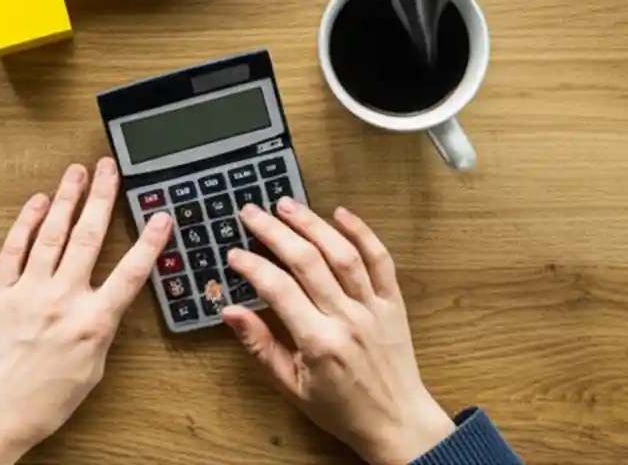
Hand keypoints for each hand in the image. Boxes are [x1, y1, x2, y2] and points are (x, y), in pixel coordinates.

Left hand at [0, 159, 171, 464]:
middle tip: (110, 170)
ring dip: (67, 198)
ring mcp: (28, 292)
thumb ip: (100, 331)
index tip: (161, 216)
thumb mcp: (91, 372)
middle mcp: (62, 300)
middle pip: (89, 238)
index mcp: (92, 323)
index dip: (149, 242)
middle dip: (102, 198)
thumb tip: (107, 303)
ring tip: (76, 172)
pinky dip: (27, 222)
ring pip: (53, 234)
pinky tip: (38, 203)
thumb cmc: (40, 404)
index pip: (130, 273)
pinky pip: (15, 249)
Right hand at [222, 200, 454, 464]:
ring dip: (313, 224)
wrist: (397, 423)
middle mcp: (348, 319)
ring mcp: (374, 307)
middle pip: (307, 262)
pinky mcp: (393, 302)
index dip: (252, 266)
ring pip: (342, 253)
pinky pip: (381, 260)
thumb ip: (260, 347)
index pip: (278, 290)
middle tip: (251, 212)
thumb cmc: (340, 408)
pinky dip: (362, 232)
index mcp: (319, 342)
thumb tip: (230, 312)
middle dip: (275, 232)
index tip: (233, 253)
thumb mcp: (291, 386)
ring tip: (286, 205)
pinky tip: (340, 214)